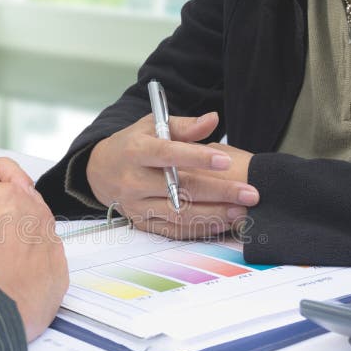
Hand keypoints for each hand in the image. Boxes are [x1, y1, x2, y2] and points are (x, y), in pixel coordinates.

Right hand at [0, 183, 67, 340]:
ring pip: (32, 230)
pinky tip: (8, 272)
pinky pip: (43, 257)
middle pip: (18, 202)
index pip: (0, 177)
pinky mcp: (59, 270)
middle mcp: (40, 215)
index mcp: (13, 195)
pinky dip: (28, 261)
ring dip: (13, 236)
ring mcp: (53, 244)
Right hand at [86, 112, 258, 238]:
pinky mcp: (142, 223)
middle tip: (250, 193)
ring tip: (242, 211)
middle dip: (219, 192)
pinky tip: (222, 224)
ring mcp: (137, 205)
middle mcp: (133, 181)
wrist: (100, 171)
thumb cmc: (134, 144)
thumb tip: (213, 119)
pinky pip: (173, 230)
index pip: (168, 155)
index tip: (225, 160)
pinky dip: (199, 229)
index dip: (197, 158)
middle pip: (180, 189)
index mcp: (136, 151)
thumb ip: (184, 125)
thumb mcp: (152, 126)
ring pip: (179, 215)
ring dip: (214, 215)